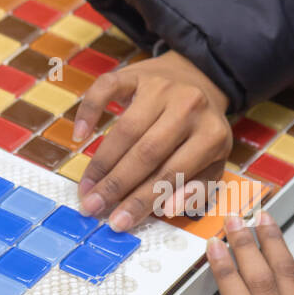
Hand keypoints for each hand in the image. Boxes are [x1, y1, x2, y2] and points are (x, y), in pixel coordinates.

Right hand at [73, 50, 232, 231]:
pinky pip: (106, 89)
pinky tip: (80, 136)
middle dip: (116, 185)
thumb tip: (168, 209)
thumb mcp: (213, 162)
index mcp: (211, 135)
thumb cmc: (202, 132)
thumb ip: (197, 189)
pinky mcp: (137, 72)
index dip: (141, 200)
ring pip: (125, 129)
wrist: (200, 79)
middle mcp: (189, 107)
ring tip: (85, 187)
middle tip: (92, 207)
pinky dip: (89, 111)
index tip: (118, 222)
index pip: (171, 173)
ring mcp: (161, 87)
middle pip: (146, 153)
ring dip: (101, 162)